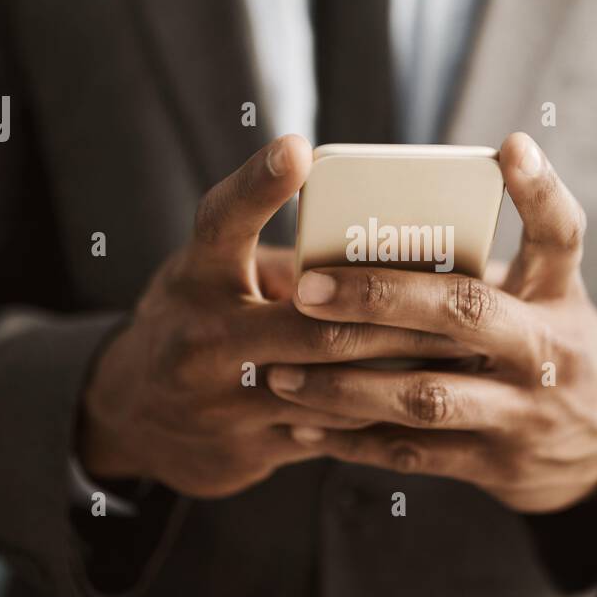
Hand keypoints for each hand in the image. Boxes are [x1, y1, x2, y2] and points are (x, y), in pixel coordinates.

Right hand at [79, 135, 470, 497]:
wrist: (132, 418)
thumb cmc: (193, 321)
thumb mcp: (212, 277)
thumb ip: (283, 263)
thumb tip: (385, 250)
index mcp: (194, 278)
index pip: (222, 222)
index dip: (259, 185)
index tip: (298, 148)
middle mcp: (202, 339)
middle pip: (314, 320)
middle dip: (393, 312)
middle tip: (457, 294)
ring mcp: (223, 401)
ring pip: (333, 383)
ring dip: (402, 366)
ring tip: (464, 349)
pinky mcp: (249, 448)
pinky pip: (332, 432)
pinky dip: (382, 411)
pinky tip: (428, 396)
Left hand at [266, 133, 596, 513]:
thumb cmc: (545, 349)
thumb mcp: (545, 302)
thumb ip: (486, 269)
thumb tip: (377, 225)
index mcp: (558, 296)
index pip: (561, 234)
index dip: (540, 191)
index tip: (510, 147)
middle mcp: (545, 350)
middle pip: (468, 313)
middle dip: (382, 298)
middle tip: (309, 287)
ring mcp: (522, 412)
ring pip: (426, 396)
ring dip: (346, 385)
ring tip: (281, 371)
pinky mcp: (495, 464)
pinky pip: (413, 453)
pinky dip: (353, 441)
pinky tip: (302, 425)